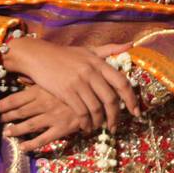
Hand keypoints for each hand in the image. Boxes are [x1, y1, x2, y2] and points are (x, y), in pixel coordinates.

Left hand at [0, 85, 94, 151]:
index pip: (15, 99)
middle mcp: (44, 103)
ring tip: (8, 133)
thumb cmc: (79, 82)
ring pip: (28, 126)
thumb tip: (21, 76)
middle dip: (7, 118)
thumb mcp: (59, 76)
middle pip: (19, 113)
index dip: (3, 105)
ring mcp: (52, 116)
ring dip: (16, 130)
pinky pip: (43, 139)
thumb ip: (40, 79)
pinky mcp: (62, 128)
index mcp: (42, 90)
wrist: (99, 93)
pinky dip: (31, 144)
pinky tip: (23, 147)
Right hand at [2, 38, 139, 131]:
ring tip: (99, 127)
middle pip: (110, 99)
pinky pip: (81, 112)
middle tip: (114, 126)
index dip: (131, 98)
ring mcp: (78, 82)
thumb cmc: (65, 55)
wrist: (38, 56)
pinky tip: (86, 126)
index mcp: (99, 63)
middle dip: (115, 116)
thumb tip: (131, 45)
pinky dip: (86, 122)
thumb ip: (110, 49)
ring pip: (96, 108)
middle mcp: (91, 72)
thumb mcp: (88, 50)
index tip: (135, 111)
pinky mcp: (66, 92)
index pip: (122, 82)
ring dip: (99, 122)